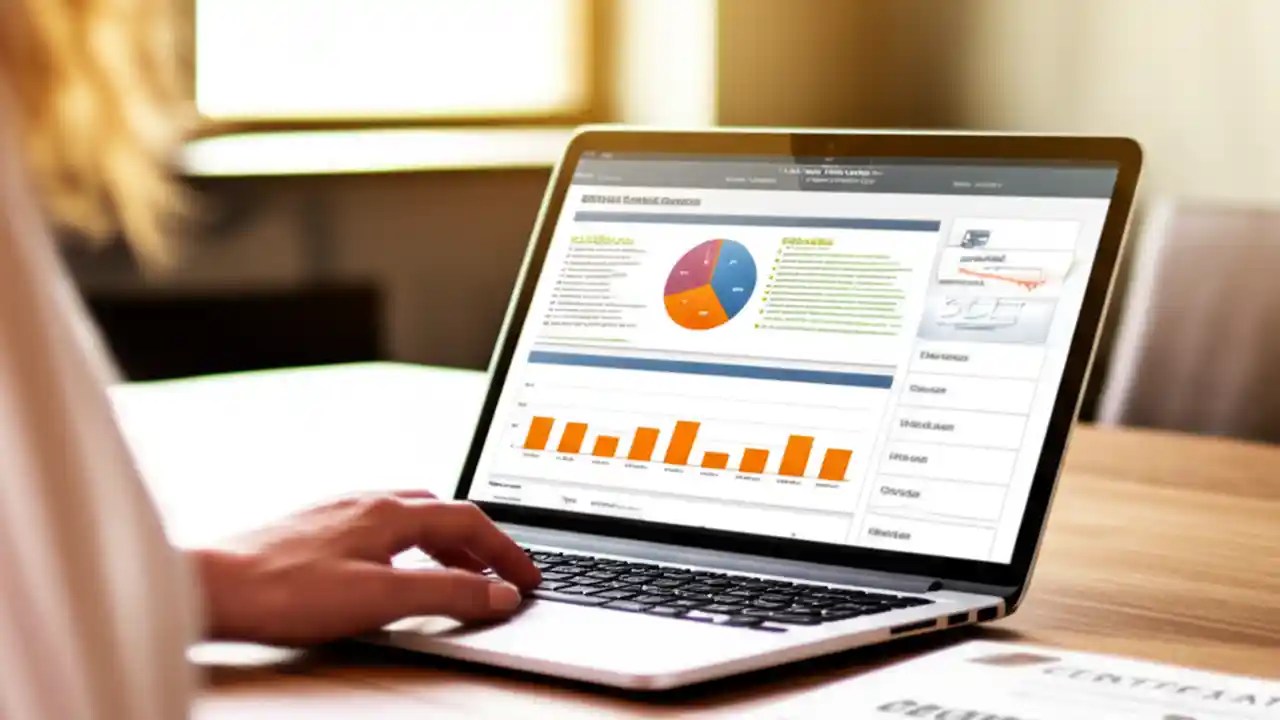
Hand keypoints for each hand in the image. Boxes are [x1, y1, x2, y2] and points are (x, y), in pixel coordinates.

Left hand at [190, 492, 540, 644]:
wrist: (211, 587)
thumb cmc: (285, 591)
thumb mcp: (382, 599)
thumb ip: (448, 595)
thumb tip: (500, 594)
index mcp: (390, 511)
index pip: (469, 520)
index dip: (506, 551)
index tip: (526, 577)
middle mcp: (366, 502)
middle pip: (443, 513)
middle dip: (480, 544)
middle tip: (499, 575)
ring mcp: (338, 512)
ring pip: (410, 518)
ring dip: (444, 544)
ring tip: (456, 575)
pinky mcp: (314, 528)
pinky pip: (380, 529)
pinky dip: (409, 548)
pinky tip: (394, 570)